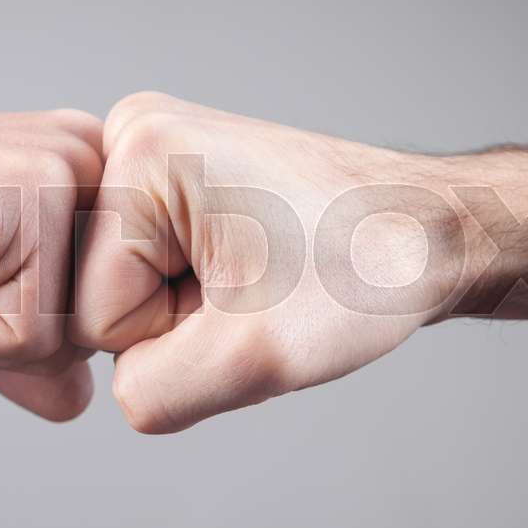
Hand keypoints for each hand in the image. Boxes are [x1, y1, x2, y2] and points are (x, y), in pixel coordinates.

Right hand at [0, 101, 105, 420]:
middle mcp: (89, 159)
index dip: (21, 327)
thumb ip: (22, 344)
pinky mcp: (32, 198)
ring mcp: (66, 170)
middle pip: (104, 331)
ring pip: (73, 339)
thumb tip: (77, 401)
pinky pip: (32, 337)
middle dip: (6, 331)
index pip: (109, 316)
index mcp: (79, 174)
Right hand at [71, 92, 467, 432]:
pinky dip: (196, 294)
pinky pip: (143, 273)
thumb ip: (152, 392)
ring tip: (259, 281)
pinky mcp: (166, 177)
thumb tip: (106, 390)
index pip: (93, 314)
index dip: (173, 335)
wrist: (435, 231)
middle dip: (175, 321)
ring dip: (187, 312)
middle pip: (96, 297)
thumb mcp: (256, 357)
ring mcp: (147, 153)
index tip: (250, 298)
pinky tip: (251, 271)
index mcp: (138, 152)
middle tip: (257, 293)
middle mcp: (128, 135)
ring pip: (121, 292)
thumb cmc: (366, 273)